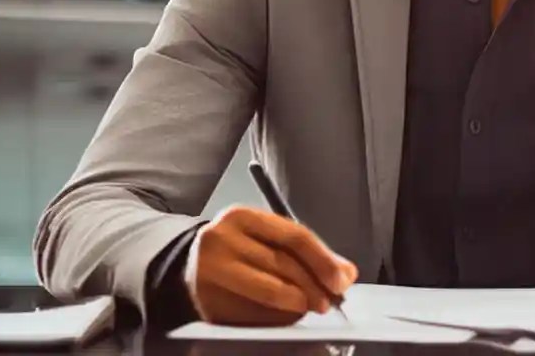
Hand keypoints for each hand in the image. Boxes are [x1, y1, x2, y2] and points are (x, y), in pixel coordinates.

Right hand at [185, 205, 357, 325]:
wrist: (188, 266)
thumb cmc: (240, 250)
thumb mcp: (267, 238)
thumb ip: (307, 252)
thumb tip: (346, 274)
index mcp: (242, 216)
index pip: (294, 236)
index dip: (323, 260)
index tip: (342, 280)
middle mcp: (221, 239)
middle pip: (282, 264)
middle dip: (313, 286)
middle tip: (329, 301)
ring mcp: (210, 271)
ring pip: (268, 290)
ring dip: (298, 303)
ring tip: (311, 307)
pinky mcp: (206, 301)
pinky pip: (252, 313)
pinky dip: (277, 318)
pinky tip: (288, 316)